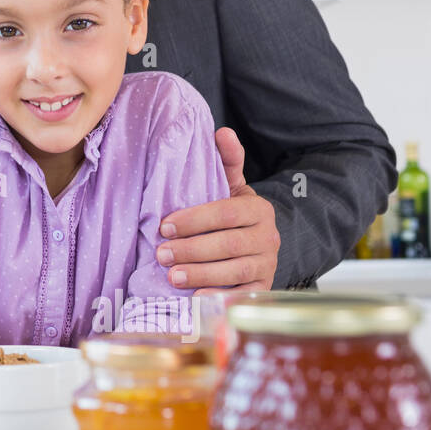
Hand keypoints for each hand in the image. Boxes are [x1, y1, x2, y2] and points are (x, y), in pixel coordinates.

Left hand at [156, 127, 279, 293]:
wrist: (258, 246)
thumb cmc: (233, 214)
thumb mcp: (231, 187)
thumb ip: (226, 161)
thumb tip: (222, 131)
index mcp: (258, 209)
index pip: (226, 213)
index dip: (195, 219)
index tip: (164, 225)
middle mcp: (268, 237)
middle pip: (229, 244)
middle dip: (192, 249)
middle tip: (161, 253)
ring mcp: (267, 265)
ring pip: (234, 270)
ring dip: (201, 273)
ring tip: (172, 276)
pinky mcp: (262, 289)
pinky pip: (241, 295)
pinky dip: (218, 296)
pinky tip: (195, 298)